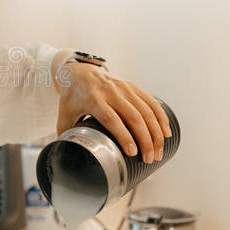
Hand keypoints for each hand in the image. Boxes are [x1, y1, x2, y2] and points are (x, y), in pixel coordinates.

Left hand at [55, 61, 171, 163]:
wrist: (80, 71)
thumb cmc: (72, 96)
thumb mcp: (64, 114)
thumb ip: (65, 134)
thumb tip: (64, 155)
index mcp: (93, 100)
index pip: (112, 119)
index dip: (124, 136)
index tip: (133, 152)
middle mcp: (111, 93)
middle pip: (134, 117)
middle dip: (145, 140)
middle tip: (149, 158)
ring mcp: (124, 88)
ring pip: (146, 111)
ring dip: (155, 133)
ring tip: (158, 152)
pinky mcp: (133, 87)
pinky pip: (151, 102)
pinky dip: (160, 117)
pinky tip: (166, 132)